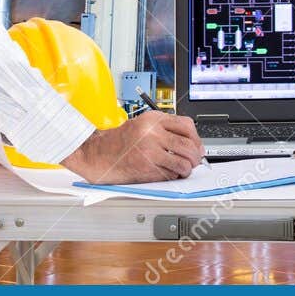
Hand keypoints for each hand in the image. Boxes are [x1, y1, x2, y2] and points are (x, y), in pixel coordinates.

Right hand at [62, 111, 204, 183]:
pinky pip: (170, 174)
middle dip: (196, 156)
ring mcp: (149, 151)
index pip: (186, 125)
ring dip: (187, 169)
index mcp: (153, 119)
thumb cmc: (119, 141)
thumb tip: (191, 143)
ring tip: (183, 169)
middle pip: (188, 145)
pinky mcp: (146, 168)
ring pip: (182, 162)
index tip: (197, 145)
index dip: (196, 138)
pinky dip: (173, 176)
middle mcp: (152, 133)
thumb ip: (165, 129)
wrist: (97, 154)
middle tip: (195, 161)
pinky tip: (169, 173)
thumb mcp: (143, 125)